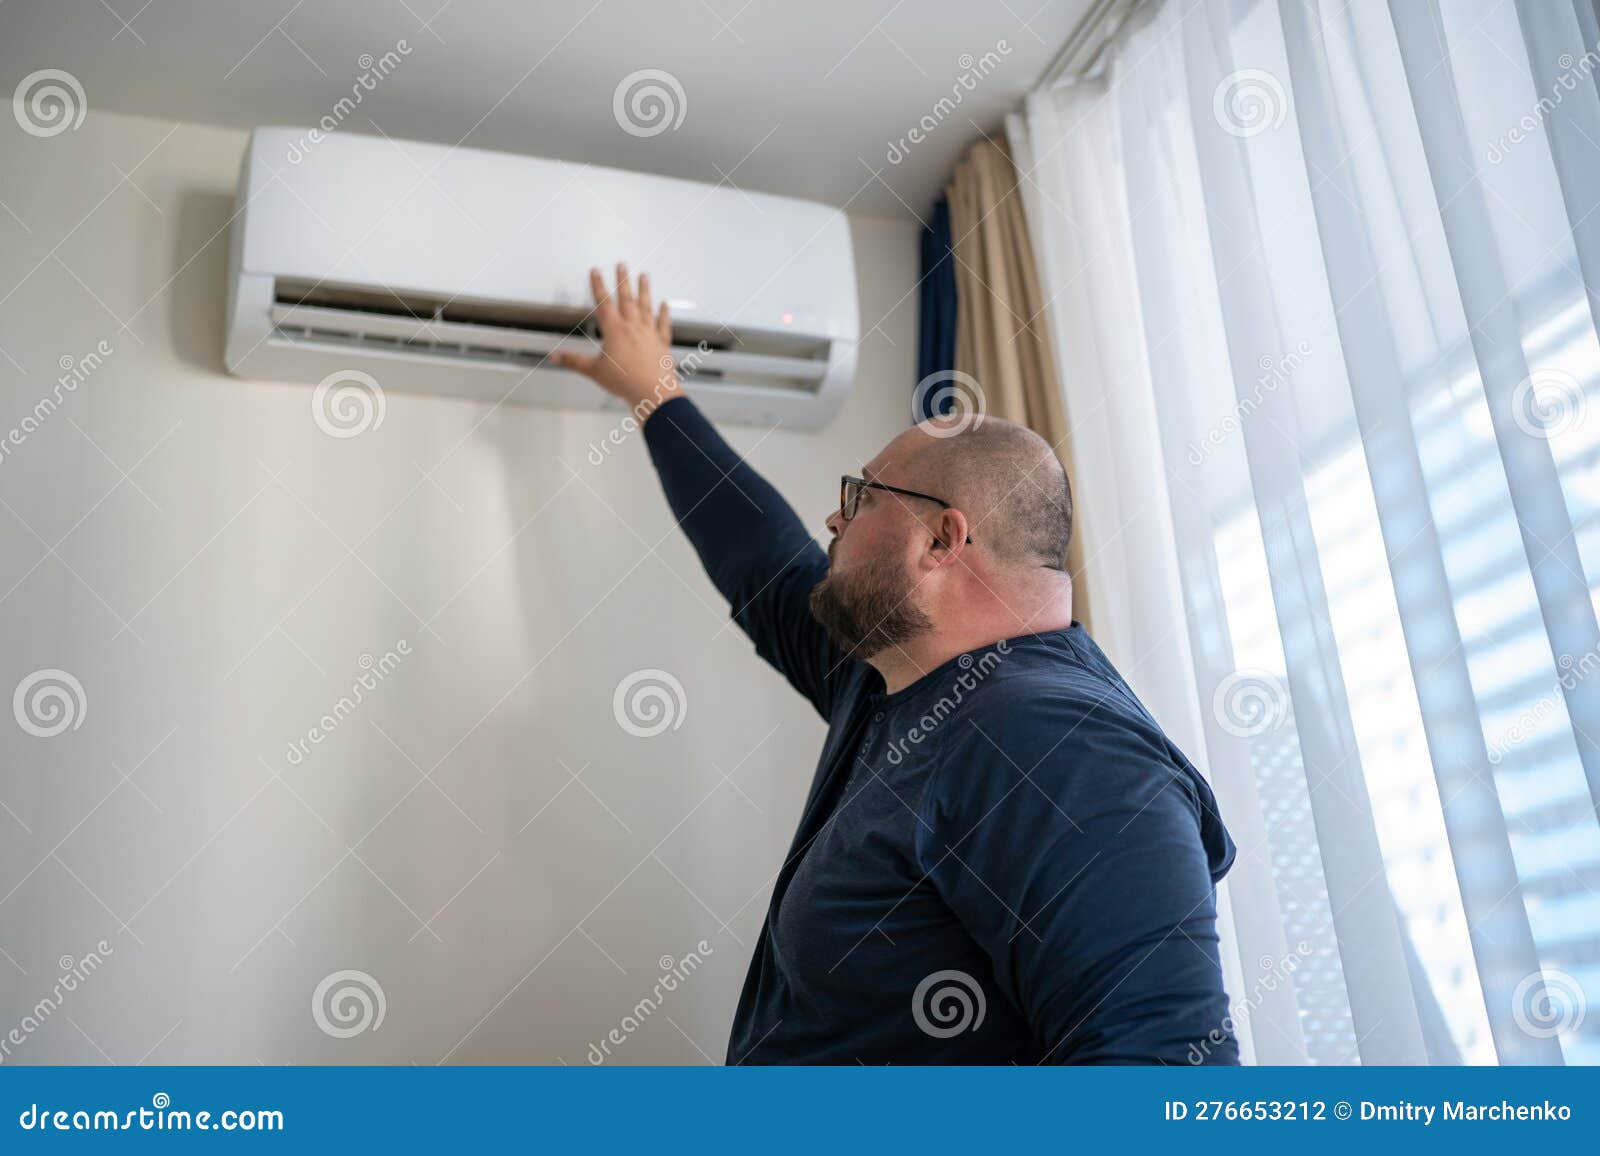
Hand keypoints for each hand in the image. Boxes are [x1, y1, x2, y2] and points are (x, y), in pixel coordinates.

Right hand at [548, 264, 682, 415]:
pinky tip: (664, 305)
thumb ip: (573, 361)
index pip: (604, 302)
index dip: (598, 285)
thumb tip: (555, 357)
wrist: (653, 392)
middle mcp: (633, 327)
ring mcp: (649, 333)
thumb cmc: (625, 382)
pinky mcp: (661, 343)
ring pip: (646, 306)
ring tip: (644, 276)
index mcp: (615, 330)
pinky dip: (663, 314)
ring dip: (644, 290)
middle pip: (626, 298)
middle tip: (622, 265)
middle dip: (623, 280)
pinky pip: (662, 324)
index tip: (596, 272)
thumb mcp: (594, 371)